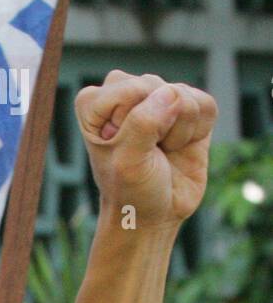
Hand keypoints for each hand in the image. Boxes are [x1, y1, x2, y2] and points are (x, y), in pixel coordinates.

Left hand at [76, 71, 216, 230]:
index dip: (135, 124)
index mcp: (94, 103)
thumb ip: (143, 124)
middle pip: (159, 88)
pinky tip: (180, 147)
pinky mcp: (188, 106)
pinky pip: (207, 105)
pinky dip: (197, 132)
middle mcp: (126, 92)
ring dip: (178, 133)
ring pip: (185, 97)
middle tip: (146, 154)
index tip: (124, 150)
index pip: (131, 90)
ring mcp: (158, 96)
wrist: (154, 213)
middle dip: (159, 127)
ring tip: (162, 152)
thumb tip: (172, 93)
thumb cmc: (131, 190)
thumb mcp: (128, 163)